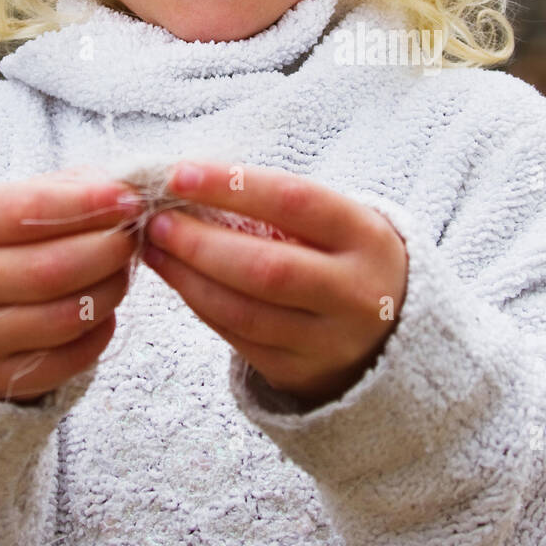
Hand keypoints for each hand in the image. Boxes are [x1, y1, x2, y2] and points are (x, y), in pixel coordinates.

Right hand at [0, 172, 142, 402]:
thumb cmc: (10, 237)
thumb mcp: (27, 197)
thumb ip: (76, 189)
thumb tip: (129, 193)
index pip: (26, 210)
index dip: (87, 204)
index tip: (129, 199)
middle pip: (50, 269)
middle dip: (108, 250)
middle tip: (132, 238)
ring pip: (65, 317)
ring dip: (111, 290)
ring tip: (120, 271)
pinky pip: (70, 359)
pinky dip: (100, 331)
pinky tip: (100, 310)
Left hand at [141, 160, 407, 408]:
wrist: (392, 331)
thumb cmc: (345, 257)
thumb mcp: (338, 223)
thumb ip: (278, 206)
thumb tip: (193, 185)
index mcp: (366, 237)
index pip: (294, 201)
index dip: (233, 186)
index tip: (181, 174)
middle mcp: (354, 292)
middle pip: (266, 268)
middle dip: (199, 242)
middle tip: (156, 221)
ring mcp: (329, 339)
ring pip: (244, 311)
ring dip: (188, 277)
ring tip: (153, 249)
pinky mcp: (301, 371)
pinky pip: (238, 338)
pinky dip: (201, 305)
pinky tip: (178, 280)